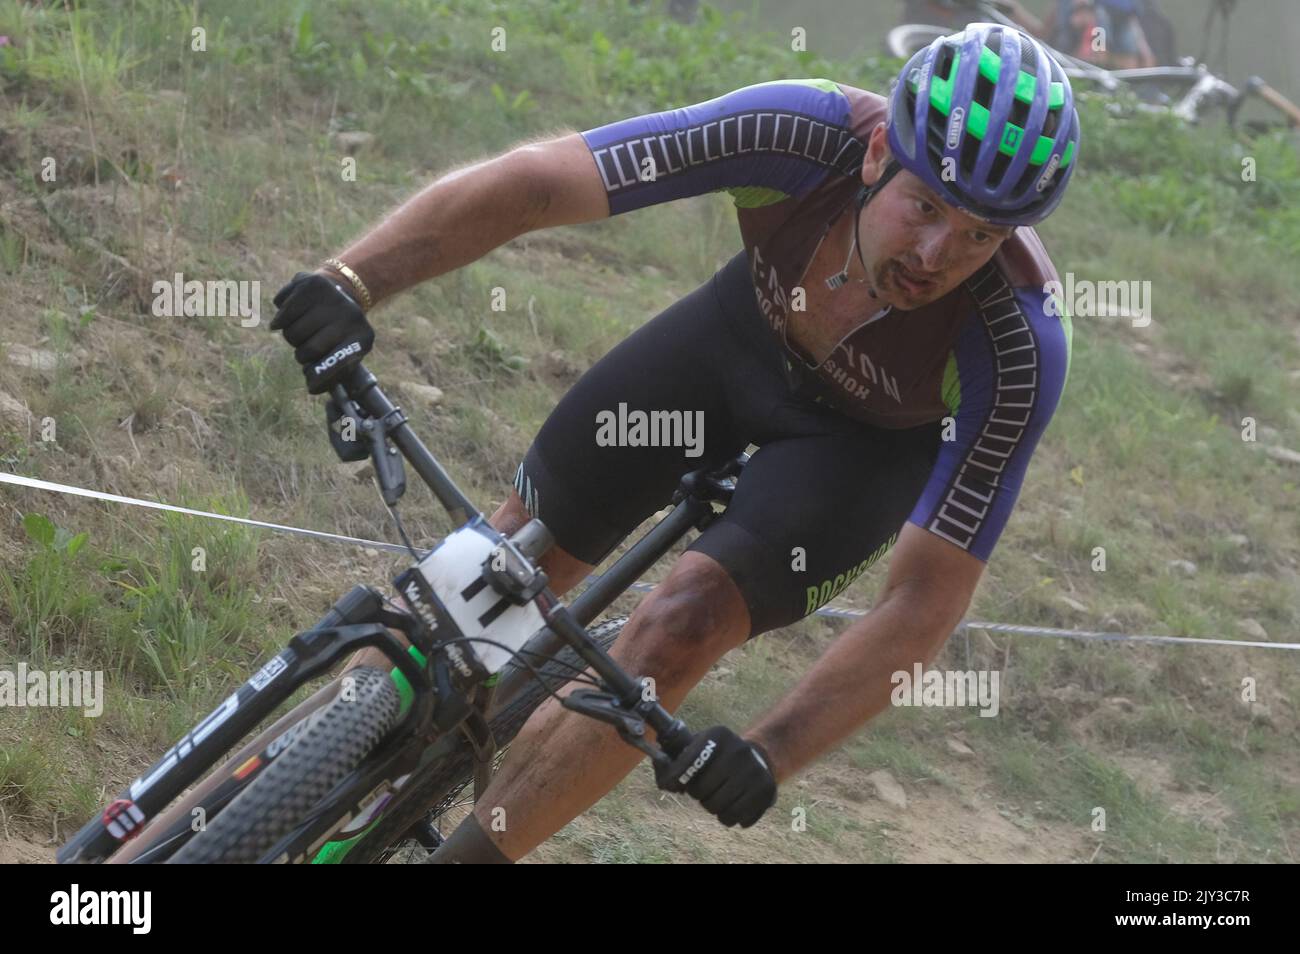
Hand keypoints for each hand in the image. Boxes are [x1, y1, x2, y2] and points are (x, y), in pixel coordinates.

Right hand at [270, 270, 374, 393]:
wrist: (343, 293)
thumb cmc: (340, 334)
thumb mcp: (346, 354)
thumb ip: (331, 373)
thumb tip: (313, 387)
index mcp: (362, 337)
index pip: (339, 363)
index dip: (323, 377)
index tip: (311, 384)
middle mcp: (350, 315)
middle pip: (307, 350)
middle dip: (301, 354)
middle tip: (308, 345)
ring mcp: (331, 297)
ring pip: (290, 331)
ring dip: (290, 335)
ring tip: (304, 328)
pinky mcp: (311, 281)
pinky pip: (280, 309)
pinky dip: (280, 316)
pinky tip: (292, 313)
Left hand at [654, 725, 776, 827]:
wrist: (756, 758)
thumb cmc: (716, 757)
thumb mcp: (696, 747)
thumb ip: (672, 760)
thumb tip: (664, 780)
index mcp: (719, 735)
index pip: (688, 762)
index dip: (675, 777)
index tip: (673, 784)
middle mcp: (739, 750)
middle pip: (702, 790)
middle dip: (698, 794)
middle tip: (704, 788)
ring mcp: (755, 772)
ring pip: (719, 808)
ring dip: (713, 807)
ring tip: (718, 796)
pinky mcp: (767, 792)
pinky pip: (737, 819)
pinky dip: (730, 817)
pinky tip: (733, 804)